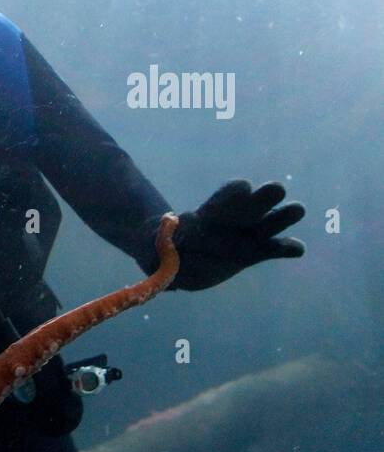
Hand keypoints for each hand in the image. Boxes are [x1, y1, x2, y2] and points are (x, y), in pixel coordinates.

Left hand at [166, 180, 304, 290]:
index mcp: (212, 211)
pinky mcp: (254, 254)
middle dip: (266, 195)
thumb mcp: (155, 243)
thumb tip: (168, 237)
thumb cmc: (162, 247)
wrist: (177, 261)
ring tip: (295, 210)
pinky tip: (295, 248)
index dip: (234, 193)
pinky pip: (277, 248)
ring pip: (275, 220)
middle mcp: (234, 219)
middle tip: (274, 190)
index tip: (241, 190)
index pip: (230, 192)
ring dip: (285, 214)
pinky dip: (288, 248)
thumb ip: (162, 240)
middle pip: (257, 199)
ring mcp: (247, 235)